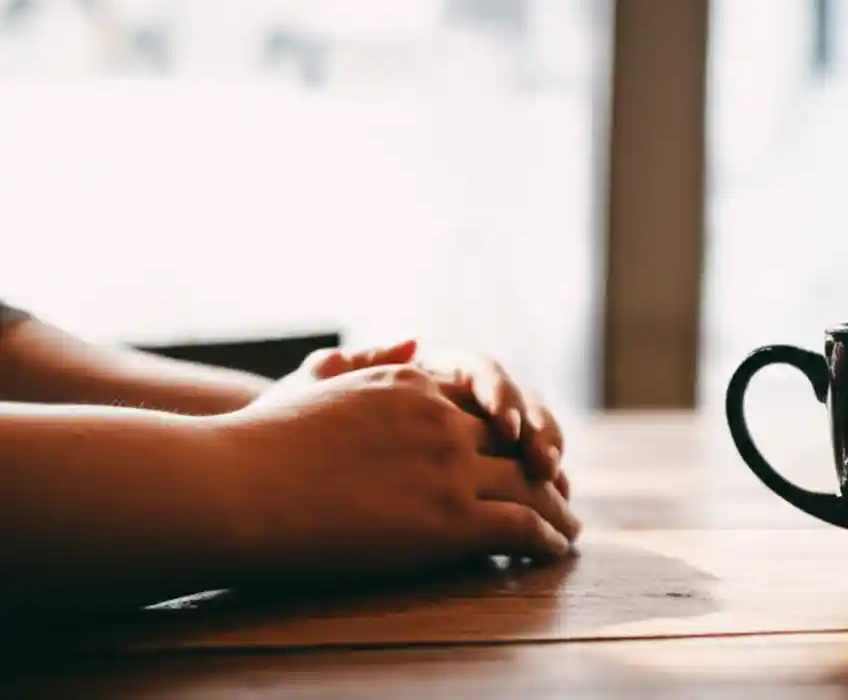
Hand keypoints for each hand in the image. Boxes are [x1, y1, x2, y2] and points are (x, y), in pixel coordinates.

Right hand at [221, 363, 579, 578]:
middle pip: (514, 442)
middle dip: (544, 468)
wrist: (237, 487)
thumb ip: (366, 360)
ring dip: (556, 507)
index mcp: (411, 384)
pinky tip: (555, 549)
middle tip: (563, 491)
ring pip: (528, 484)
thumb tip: (414, 338)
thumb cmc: (261, 441)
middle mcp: (439, 418)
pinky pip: (518, 524)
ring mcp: (449, 467)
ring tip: (570, 526)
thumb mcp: (316, 384)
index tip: (527, 452)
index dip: (511, 431)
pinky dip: (544, 537)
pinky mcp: (450, 518)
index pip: (480, 404)